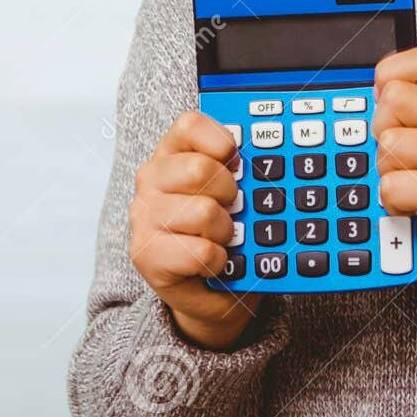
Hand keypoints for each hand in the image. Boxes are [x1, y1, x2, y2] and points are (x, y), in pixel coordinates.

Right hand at [130, 111, 258, 349]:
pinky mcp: (145, 253)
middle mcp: (151, 178)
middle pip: (201, 169)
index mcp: (171, 154)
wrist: (213, 292)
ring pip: (204, 212)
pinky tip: (212, 263)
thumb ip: (240, 169)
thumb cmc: (223, 234)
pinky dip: (218, 262)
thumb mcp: (233, 194)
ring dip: (225, 232)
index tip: (236, 164)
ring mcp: (143, 215)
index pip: (190, 125)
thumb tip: (273, 158)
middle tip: (231, 210)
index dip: (222, 142)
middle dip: (230, 194)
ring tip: (222, 240)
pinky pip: (201, 252)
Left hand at [372, 48, 416, 300]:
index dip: (390, 79)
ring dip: (385, 172)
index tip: (388, 107)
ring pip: (388, 144)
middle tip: (401, 161)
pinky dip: (391, 202)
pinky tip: (410, 209)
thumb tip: (358, 93)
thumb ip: (395, 109)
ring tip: (407, 186)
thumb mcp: (414, 139)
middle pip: (393, 100)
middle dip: (381, 134)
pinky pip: (390, 185)